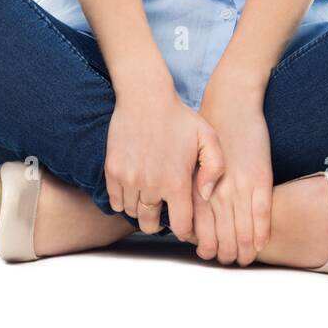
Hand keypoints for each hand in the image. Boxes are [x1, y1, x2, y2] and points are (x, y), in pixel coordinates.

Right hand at [105, 76, 224, 237]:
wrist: (145, 96)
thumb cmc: (179, 117)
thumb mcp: (208, 138)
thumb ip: (215, 169)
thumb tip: (204, 196)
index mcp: (177, 182)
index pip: (181, 227)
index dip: (186, 230)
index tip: (185, 223)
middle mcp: (151, 185)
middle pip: (150, 226)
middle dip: (159, 222)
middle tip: (164, 210)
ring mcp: (129, 179)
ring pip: (132, 212)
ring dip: (141, 208)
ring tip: (150, 195)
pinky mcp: (113, 171)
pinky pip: (115, 201)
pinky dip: (123, 200)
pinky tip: (134, 187)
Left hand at [196, 76, 272, 265]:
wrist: (230, 101)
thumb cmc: (209, 129)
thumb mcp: (191, 160)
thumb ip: (192, 185)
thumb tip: (189, 211)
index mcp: (197, 186)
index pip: (200, 227)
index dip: (206, 245)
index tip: (210, 253)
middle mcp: (217, 190)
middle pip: (222, 235)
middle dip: (226, 252)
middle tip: (229, 260)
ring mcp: (240, 185)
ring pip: (243, 230)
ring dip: (245, 249)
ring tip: (245, 258)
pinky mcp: (259, 177)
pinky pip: (262, 213)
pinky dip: (262, 232)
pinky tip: (261, 243)